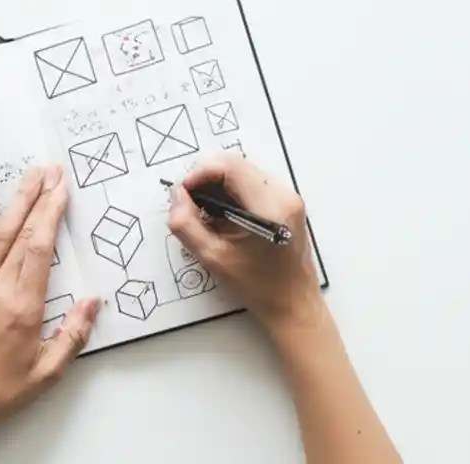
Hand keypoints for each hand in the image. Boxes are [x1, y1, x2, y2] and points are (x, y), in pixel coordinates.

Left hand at [0, 165, 100, 456]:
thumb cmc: (5, 389)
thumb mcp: (50, 369)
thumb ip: (74, 333)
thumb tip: (93, 300)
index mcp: (23, 307)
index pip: (40, 248)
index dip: (51, 214)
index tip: (62, 189)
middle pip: (20, 233)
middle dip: (38, 197)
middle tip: (51, 169)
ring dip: (13, 201)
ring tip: (27, 175)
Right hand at [166, 154, 322, 336]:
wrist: (293, 304)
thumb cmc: (259, 286)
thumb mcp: (213, 257)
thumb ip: (186, 223)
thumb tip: (176, 196)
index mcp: (269, 207)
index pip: (229, 166)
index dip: (199, 173)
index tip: (183, 192)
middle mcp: (283, 195)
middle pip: (235, 165)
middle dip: (206, 179)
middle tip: (189, 203)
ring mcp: (287, 198)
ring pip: (242, 172)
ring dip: (217, 186)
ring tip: (205, 214)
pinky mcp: (285, 204)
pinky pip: (251, 184)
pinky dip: (230, 193)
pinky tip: (222, 217)